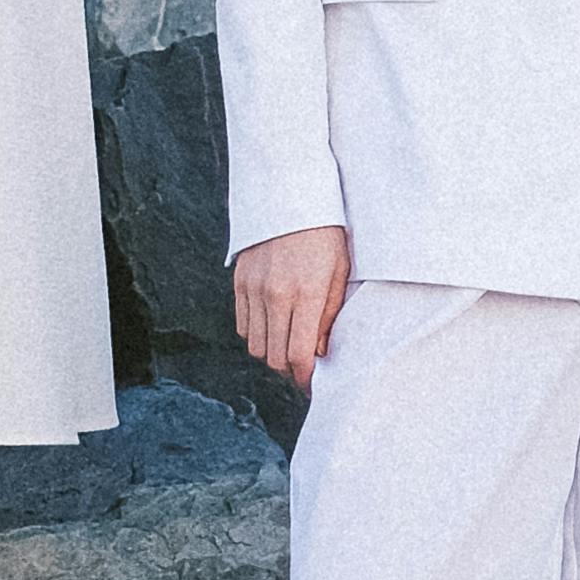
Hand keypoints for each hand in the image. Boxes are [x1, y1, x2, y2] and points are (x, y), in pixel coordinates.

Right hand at [232, 228, 352, 390]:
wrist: (291, 197)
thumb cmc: (325, 234)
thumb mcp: (339, 272)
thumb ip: (329, 314)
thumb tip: (318, 351)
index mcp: (307, 294)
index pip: (299, 354)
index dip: (305, 377)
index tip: (311, 382)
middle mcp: (276, 295)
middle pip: (274, 357)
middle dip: (289, 370)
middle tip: (301, 368)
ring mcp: (254, 289)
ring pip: (256, 346)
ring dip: (271, 354)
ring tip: (287, 347)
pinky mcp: (240, 282)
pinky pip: (243, 326)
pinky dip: (256, 335)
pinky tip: (272, 328)